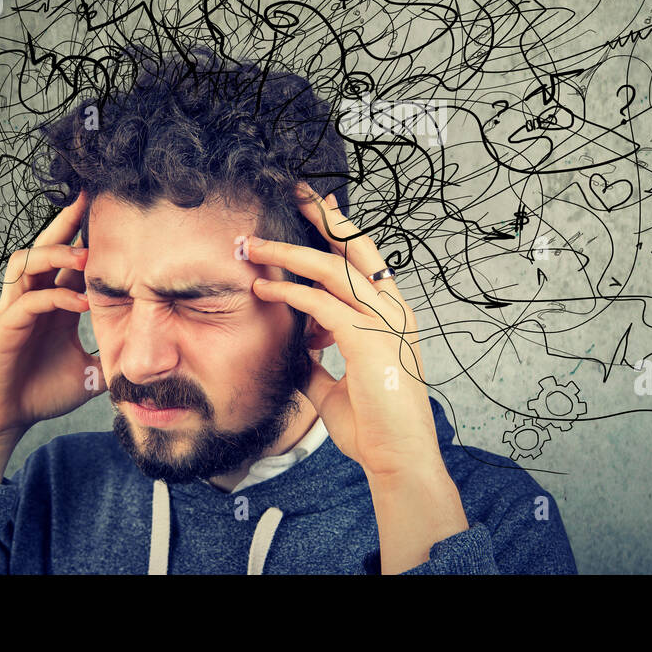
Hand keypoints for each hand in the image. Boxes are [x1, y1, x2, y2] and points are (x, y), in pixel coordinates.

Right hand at [0, 191, 101, 446]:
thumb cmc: (43, 393)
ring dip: (56, 254)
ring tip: (86, 256)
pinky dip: (54, 296)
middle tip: (87, 197)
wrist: (5, 421)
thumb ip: (115, 357)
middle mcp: (33, 298)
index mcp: (55, 303)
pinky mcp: (3, 328)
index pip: (71, 261)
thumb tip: (152, 358)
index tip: (113, 217)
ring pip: (27, 262)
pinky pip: (28, 300)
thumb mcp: (90, 371)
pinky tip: (80, 303)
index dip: (88, 239)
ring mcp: (15, 310)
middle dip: (66, 222)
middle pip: (45, 247)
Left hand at [247, 184, 438, 479]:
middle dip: (324, 216)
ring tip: (254, 243)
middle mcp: (392, 310)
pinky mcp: (366, 341)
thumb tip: (295, 354)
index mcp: (393, 315)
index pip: (366, 259)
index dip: (341, 229)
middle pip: (357, 247)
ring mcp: (383, 323)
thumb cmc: (375, 427)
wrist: (398, 460)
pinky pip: (320, 304)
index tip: (318, 206)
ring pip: (332, 269)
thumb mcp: (338, 386)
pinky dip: (289, 293)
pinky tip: (263, 288)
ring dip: (289, 252)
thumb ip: (319, 364)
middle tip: (296, 192)